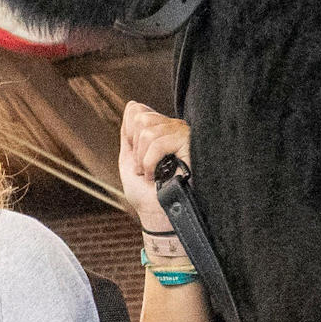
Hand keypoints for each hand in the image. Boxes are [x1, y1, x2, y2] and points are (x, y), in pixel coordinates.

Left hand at [116, 99, 192, 234]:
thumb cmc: (147, 194)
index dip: (130, 137)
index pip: (137, 111)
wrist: (159, 216)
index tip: (138, 162)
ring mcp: (184, 135)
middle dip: (136, 150)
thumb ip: (129, 134)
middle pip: (141, 119)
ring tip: (152, 175)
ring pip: (148, 131)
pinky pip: (159, 142)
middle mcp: (175, 129)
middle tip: (144, 170)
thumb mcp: (130, 160)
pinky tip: (159, 176)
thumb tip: (132, 105)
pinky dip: (151, 163)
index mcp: (161, 130)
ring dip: (143, 160)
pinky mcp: (191, 144)